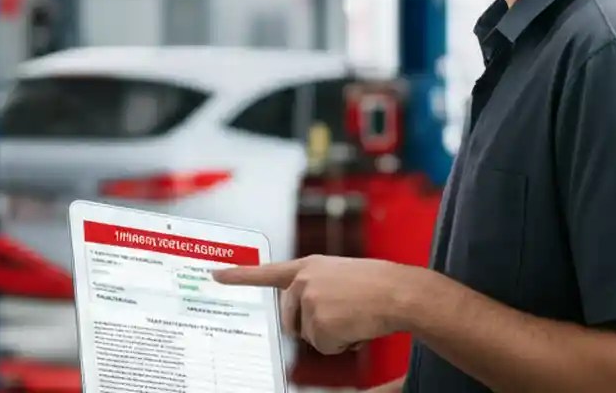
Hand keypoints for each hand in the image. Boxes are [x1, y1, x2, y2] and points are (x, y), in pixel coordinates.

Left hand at [212, 255, 415, 354]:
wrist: (400, 292)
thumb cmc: (377, 284)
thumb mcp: (339, 274)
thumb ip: (315, 286)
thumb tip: (303, 316)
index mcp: (307, 267)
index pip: (266, 272)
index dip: (239, 275)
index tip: (215, 274)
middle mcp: (302, 282)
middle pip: (290, 321)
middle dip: (311, 327)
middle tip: (342, 315)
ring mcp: (308, 302)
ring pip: (310, 336)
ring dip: (332, 334)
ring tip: (355, 315)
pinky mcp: (318, 323)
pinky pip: (325, 347)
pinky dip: (343, 344)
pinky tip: (358, 326)